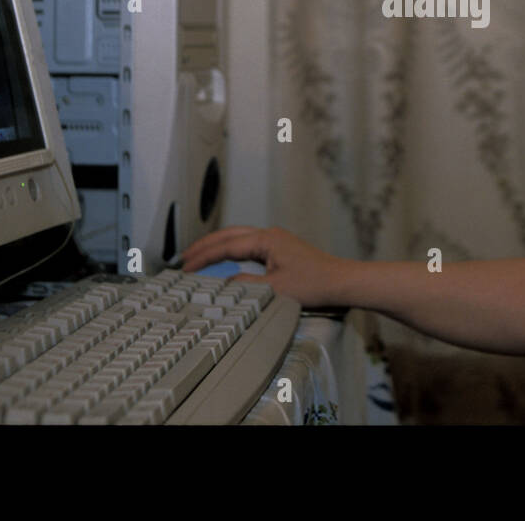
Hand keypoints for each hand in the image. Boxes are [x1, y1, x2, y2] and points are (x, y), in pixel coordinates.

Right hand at [180, 226, 347, 308]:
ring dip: (217, 246)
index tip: (185, 267)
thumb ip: (245, 286)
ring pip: (238, 237)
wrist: (340, 281)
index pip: (226, 246)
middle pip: (229, 235)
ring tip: (198, 256)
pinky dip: (231, 250)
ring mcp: (276, 240)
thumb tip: (222, 286)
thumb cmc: (313, 284)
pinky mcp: (281, 249)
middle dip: (205, 245)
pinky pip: (248, 244)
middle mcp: (269, 235)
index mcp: (265, 240)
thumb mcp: (274, 290)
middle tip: (184, 257)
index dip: (203, 256)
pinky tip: (226, 259)